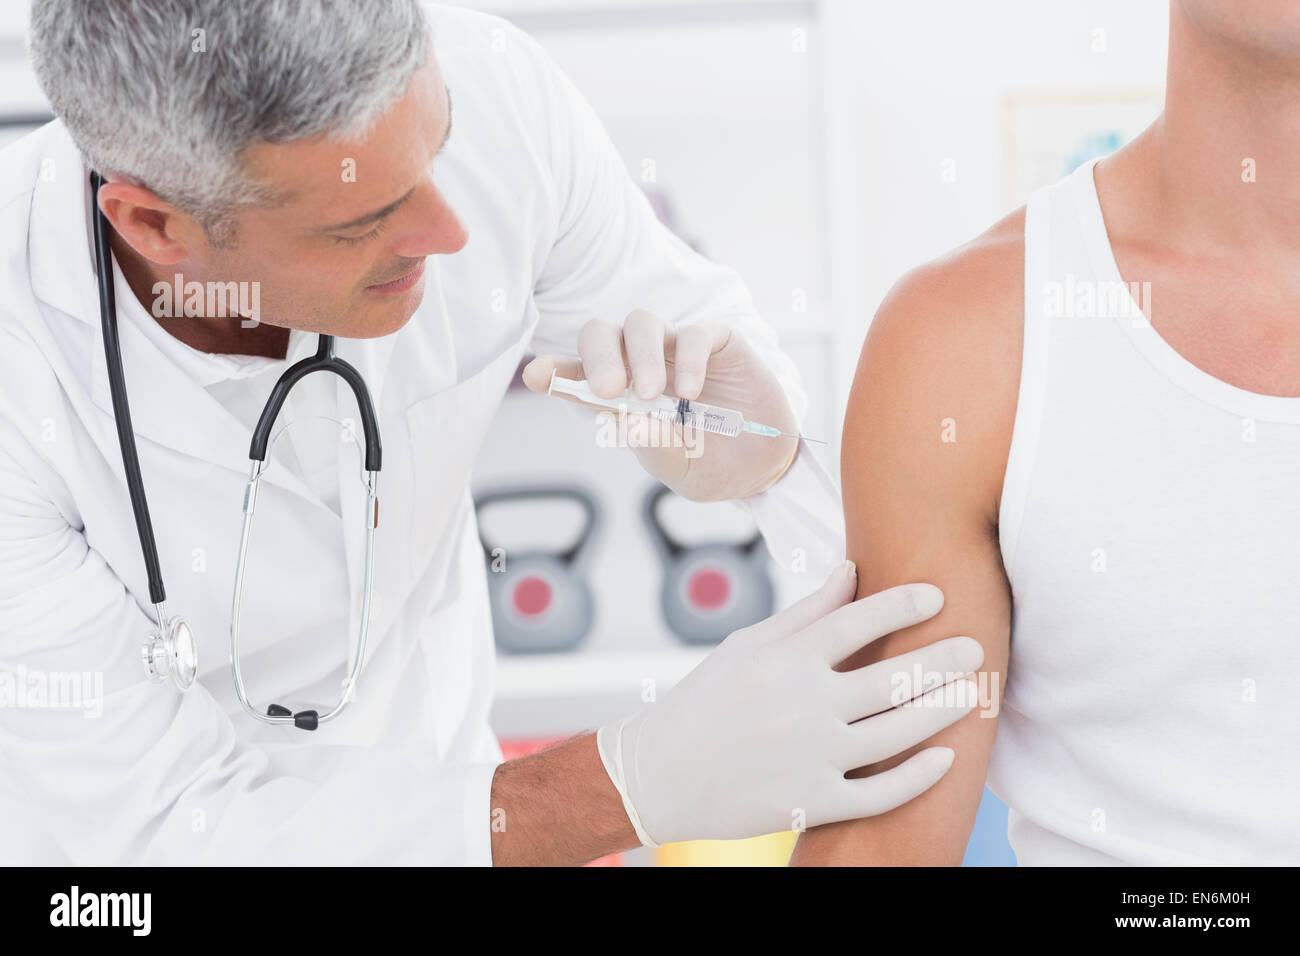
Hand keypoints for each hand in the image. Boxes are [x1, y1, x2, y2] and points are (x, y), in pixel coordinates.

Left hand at [521, 310, 800, 500]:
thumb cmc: (707, 465)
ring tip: (652, 394)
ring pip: (642, 323)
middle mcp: (641, 364)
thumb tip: (621, 416)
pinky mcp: (715, 342)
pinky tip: (689, 391)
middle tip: (608, 390)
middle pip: (604, 335)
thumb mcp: (674, 464)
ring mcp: (676, 349)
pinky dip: (687, 358)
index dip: (556, 370)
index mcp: (619, 394)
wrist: (760, 470)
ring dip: (639, 354)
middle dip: (599, 357)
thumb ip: (649, 441)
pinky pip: (694, 333)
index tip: (537, 376)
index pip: (578, 372)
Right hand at [595, 562, 983, 846]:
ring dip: (944, 710)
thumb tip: (852, 570)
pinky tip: (945, 758)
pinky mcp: (812, 804)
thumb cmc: (705, 701)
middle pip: (892, 677)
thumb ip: (806, 612)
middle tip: (975, 648)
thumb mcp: (747, 645)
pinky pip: (880, 792)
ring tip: (972, 693)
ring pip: (898, 732)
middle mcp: (801, 706)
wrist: (659, 775)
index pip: (856, 622)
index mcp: (784, 660)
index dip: (902, 606)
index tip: (937, 596)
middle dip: (943, 659)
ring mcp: (810, 758)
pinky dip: (918, 777)